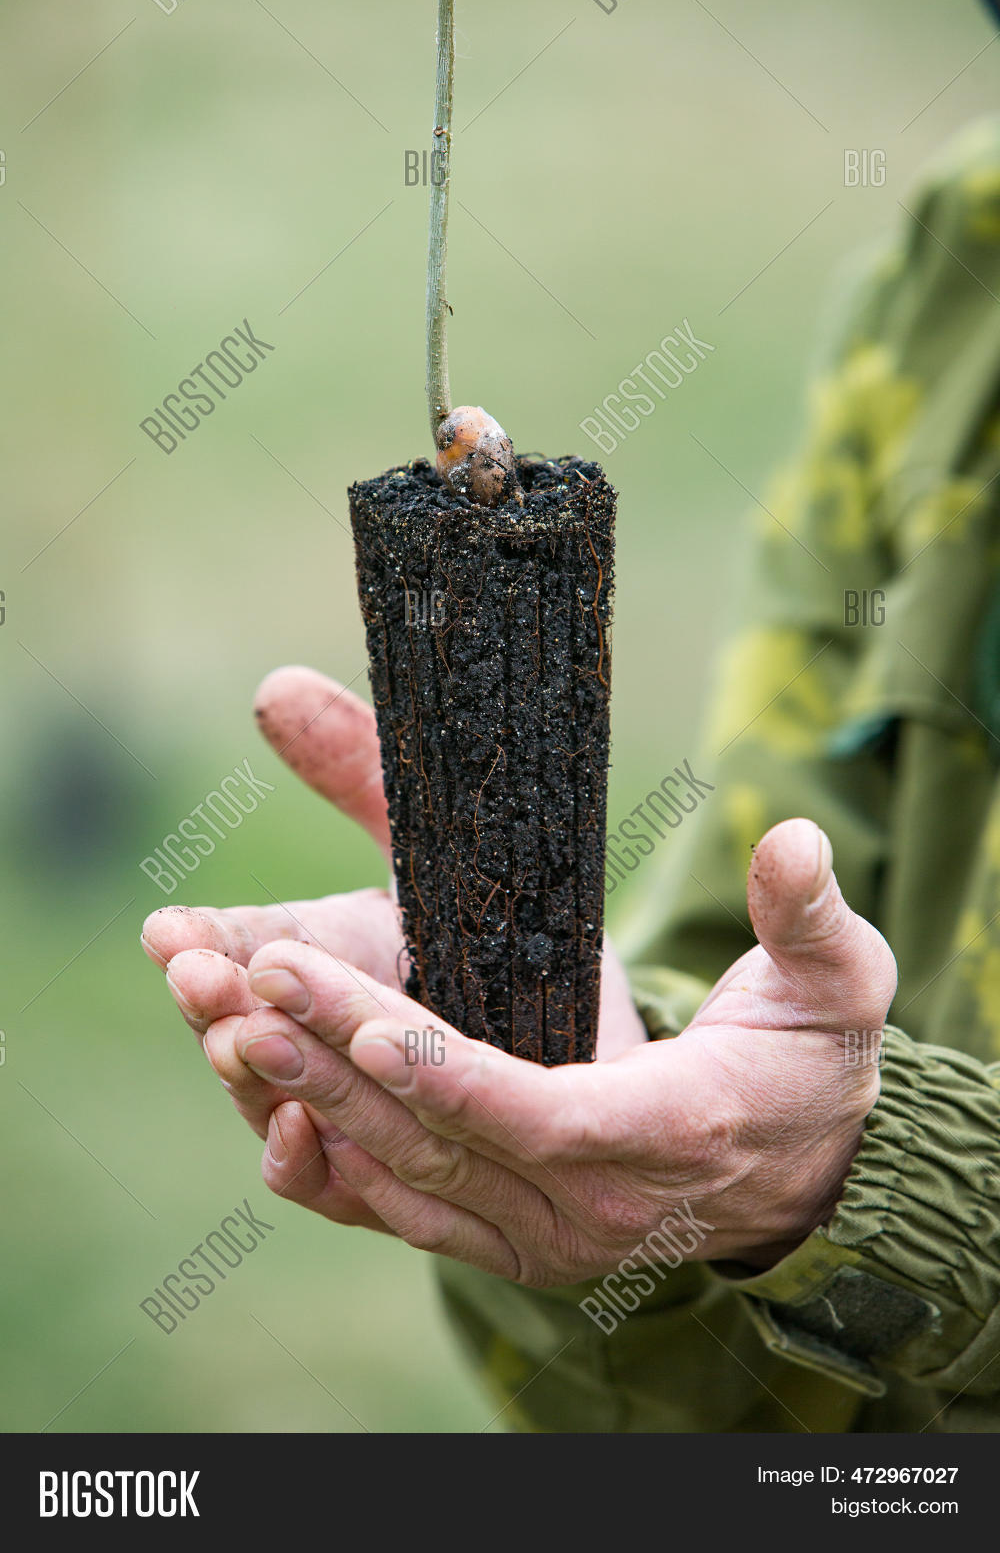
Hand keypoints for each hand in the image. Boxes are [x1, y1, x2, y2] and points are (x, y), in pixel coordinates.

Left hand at [143, 666, 895, 1284]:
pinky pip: (405, 1209)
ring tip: (227, 1022)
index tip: (363, 1019)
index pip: (543, 1115)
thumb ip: (810, 914)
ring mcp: (548, 1235)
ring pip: (409, 1176)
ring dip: (314, 1102)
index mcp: (673, 1133)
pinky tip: (261, 1102)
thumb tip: (796, 839)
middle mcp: (599, 1206)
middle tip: (248, 984)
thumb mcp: (834, 980)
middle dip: (342, 1061)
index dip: (450, 1075)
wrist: (802, 1171)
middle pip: (447, 1139)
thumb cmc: (810, 1058)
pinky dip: (332, 1163)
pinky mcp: (511, 1237)